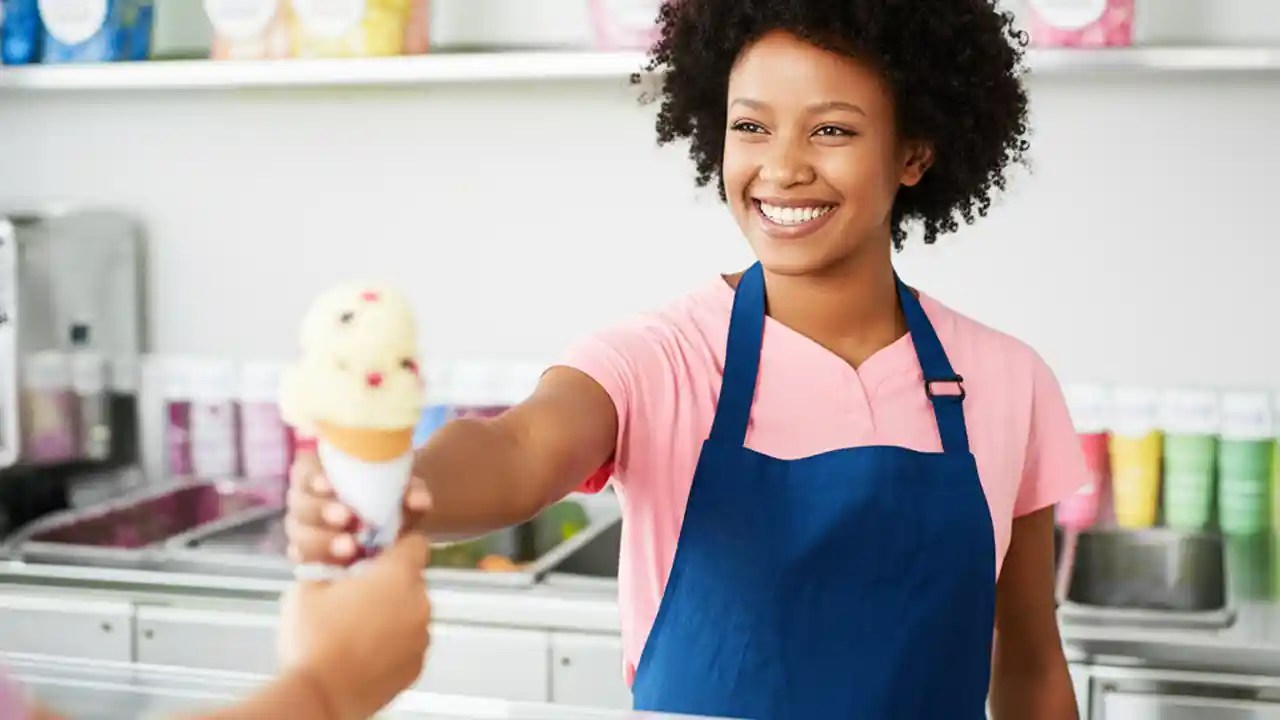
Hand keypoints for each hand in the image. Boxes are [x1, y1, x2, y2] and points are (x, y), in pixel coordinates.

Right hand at [277, 532, 432, 719]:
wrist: (320, 696)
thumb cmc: (313, 639)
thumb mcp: (309, 585)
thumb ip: (333, 566)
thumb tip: (340, 565)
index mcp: (399, 574)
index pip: (415, 543)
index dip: (396, 546)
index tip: (375, 556)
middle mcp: (420, 602)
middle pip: (411, 580)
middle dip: (388, 584)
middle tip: (355, 596)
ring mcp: (422, 636)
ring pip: (410, 613)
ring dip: (391, 615)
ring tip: (355, 630)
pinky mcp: (417, 665)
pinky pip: (408, 643)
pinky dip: (392, 643)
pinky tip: (363, 652)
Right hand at [285, 450, 432, 564]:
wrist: (395, 531)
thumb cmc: (393, 502)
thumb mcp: (403, 493)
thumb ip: (410, 492)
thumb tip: (419, 501)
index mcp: (323, 474)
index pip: (304, 469)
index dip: (312, 477)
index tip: (329, 485)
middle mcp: (308, 501)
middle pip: (299, 503)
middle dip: (320, 510)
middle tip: (345, 517)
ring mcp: (306, 531)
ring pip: (299, 535)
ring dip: (322, 540)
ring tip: (349, 547)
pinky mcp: (309, 559)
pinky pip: (303, 561)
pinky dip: (321, 561)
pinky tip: (337, 565)